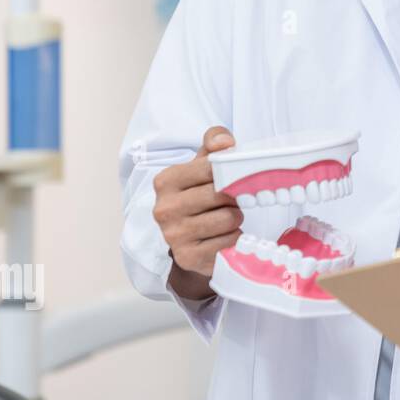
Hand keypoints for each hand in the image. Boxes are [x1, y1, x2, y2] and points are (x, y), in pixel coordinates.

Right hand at [152, 126, 242, 294]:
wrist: (190, 238)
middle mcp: (163, 209)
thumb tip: (224, 142)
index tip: (234, 176)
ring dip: (236, 218)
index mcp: (165, 181)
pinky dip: (234, 238)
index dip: (230, 171)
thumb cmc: (200, 195)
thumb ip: (215, 143)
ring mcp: (173, 236)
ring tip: (227, 217)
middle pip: (220, 194)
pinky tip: (224, 236)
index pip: (211, 167)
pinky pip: (228, 242)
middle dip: (234, 197)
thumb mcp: (204, 165)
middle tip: (232, 200)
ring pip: (228, 219)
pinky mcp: (188, 257)